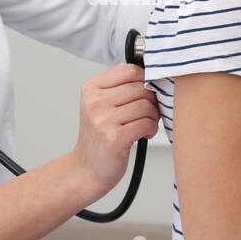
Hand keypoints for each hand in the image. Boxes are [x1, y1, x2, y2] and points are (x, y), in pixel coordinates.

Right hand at [69, 63, 158, 203]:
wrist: (86, 169)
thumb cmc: (99, 137)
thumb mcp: (101, 105)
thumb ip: (122, 88)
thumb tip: (154, 76)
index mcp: (91, 88)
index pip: (130, 70)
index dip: (145, 81)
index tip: (146, 93)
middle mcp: (95, 102)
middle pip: (141, 88)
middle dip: (151, 101)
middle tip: (147, 113)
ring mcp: (103, 120)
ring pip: (146, 106)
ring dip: (153, 117)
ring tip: (144, 124)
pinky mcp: (115, 138)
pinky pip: (146, 123)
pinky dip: (151, 129)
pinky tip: (143, 134)